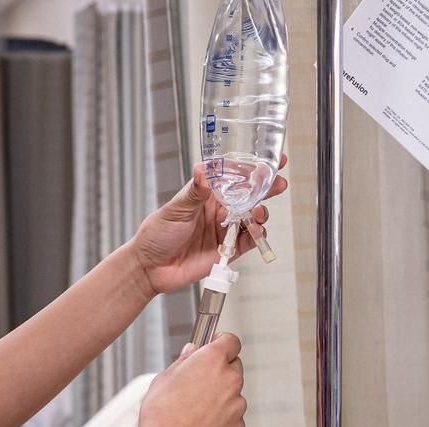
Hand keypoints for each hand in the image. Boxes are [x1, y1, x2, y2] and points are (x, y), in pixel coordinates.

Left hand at [134, 156, 287, 295]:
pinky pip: (249, 241)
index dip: (253, 167)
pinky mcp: (228, 250)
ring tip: (258, 211)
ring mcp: (225, 229)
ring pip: (253, 218)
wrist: (150, 267)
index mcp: (207, 194)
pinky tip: (254, 230)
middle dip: (266, 188)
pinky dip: (256, 235)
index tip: (271, 158)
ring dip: (261, 212)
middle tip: (278, 182)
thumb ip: (194, 192)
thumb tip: (203, 170)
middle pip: (250, 196)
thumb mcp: (175, 209)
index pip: (234, 176)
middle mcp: (219, 210)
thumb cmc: (157, 234)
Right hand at [136, 334, 245, 426]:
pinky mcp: (239, 426)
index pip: (231, 340)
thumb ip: (183, 361)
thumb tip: (192, 352)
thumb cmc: (161, 415)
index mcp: (212, 361)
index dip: (221, 342)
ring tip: (194, 409)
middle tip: (198, 381)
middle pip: (234, 366)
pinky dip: (221, 417)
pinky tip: (200, 424)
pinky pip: (232, 415)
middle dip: (219, 370)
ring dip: (219, 396)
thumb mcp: (163, 379)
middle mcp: (230, 379)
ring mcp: (237, 404)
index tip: (213, 346)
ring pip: (233, 393)